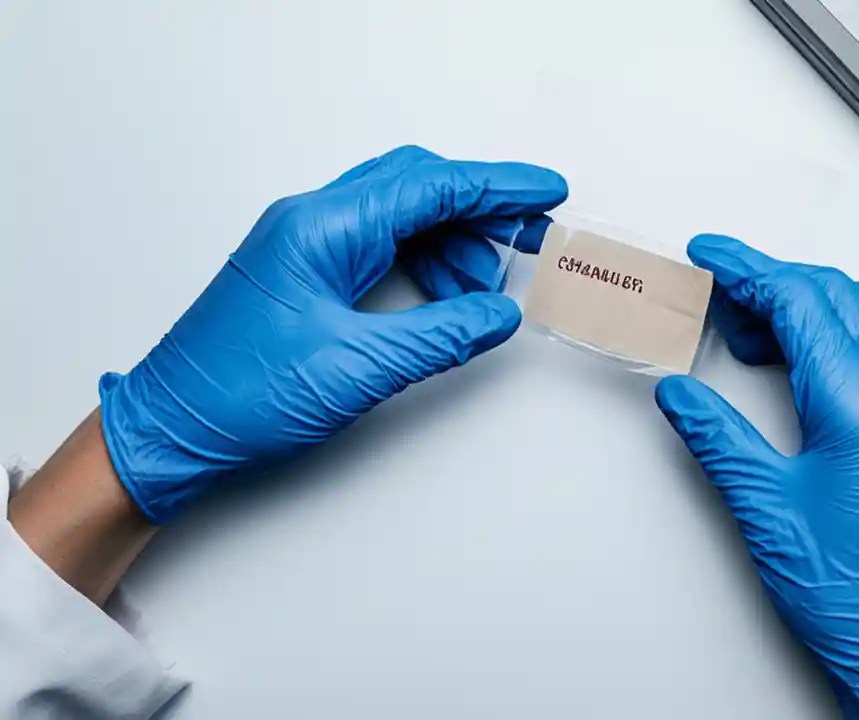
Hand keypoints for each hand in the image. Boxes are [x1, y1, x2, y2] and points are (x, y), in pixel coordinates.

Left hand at [100, 146, 567, 523]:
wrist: (172, 430)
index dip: (498, 186)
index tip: (547, 191)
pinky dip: (425, 266)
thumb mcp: (359, 367)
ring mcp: (309, 244)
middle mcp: (315, 221)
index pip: (431, 185)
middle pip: (419, 188)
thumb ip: (441, 335)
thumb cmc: (240, 394)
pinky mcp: (309, 273)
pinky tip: (447, 301)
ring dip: (454, 246)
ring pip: (403, 218)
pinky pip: (382, 248)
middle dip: (482, 209)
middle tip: (533, 237)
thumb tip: (499, 314)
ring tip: (485, 293)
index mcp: (323, 227)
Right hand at [656, 236, 858, 718]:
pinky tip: (817, 348)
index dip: (747, 269)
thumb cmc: (852, 592)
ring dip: (809, 301)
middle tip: (717, 292)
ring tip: (753, 327)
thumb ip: (719, 438)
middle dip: (770, 280)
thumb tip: (683, 393)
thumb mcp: (765, 509)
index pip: (799, 302)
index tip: (709, 255)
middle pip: (833, 296)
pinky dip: (847, 327)